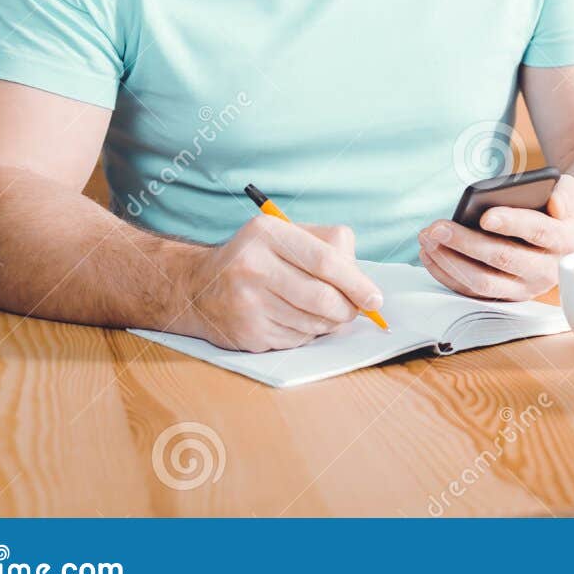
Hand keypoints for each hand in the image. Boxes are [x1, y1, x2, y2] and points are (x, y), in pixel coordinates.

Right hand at [172, 215, 383, 352]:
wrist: (199, 287)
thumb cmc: (259, 258)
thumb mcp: (287, 235)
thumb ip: (330, 248)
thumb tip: (364, 285)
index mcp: (268, 233)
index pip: (325, 261)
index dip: (357, 283)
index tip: (375, 299)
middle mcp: (253, 266)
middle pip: (321, 297)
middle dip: (347, 309)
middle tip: (354, 311)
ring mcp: (246, 302)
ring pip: (312, 322)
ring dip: (328, 323)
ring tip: (323, 312)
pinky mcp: (246, 333)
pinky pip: (296, 340)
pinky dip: (307, 334)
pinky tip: (296, 320)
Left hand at [417, 174, 573, 300]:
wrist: (561, 238)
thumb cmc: (560, 210)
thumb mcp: (572, 194)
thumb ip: (566, 193)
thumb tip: (555, 204)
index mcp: (565, 241)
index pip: (539, 232)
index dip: (512, 223)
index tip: (485, 216)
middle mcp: (546, 270)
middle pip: (504, 259)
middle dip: (467, 242)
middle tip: (438, 227)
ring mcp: (523, 288)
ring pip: (483, 282)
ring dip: (451, 261)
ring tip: (428, 238)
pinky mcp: (503, 297)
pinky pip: (470, 291)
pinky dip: (447, 274)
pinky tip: (429, 254)